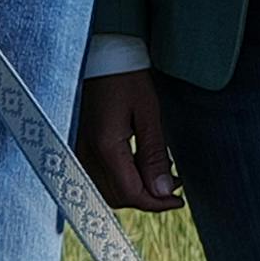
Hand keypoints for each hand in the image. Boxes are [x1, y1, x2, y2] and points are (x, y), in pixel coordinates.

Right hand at [76, 69, 185, 212]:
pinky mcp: (81, 147)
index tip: (179, 200)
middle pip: (117, 198)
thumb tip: (163, 192)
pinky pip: (100, 176)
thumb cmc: (128, 79)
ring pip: (107, 191)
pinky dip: (124, 179)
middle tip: (174, 186)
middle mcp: (86, 154)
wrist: (103, 57)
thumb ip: (154, 156)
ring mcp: (80, 152)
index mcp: (105, 147)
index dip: (156, 203)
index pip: (130, 194)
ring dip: (136, 190)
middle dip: (148, 198)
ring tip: (163, 175)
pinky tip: (143, 165)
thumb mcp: (148, 114)